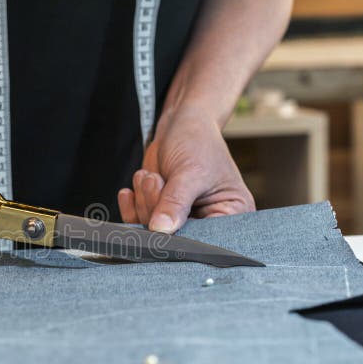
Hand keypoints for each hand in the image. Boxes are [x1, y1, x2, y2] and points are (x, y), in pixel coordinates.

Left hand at [118, 108, 253, 232]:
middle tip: (153, 181)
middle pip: (176, 237)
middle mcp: (209, 221)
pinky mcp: (161, 213)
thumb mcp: (189, 171)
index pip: (206, 240)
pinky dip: (132, 205)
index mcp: (232, 214)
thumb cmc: (196, 141)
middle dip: (156, 210)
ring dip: (144, 202)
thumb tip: (161, 230)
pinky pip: (140, 222)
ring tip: (150, 176)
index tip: (161, 223)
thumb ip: (175, 202)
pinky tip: (131, 189)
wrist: (180, 123)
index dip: (182, 236)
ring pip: (153, 230)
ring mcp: (183, 219)